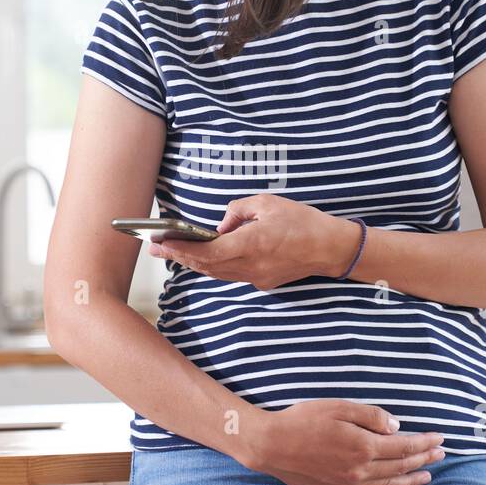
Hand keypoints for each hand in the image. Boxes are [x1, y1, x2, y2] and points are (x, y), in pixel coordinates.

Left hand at [148, 193, 360, 288]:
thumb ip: (238, 210)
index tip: (160, 242)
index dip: (180, 249)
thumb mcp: (268, 203)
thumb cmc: (303, 222)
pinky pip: (230, 274)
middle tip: (154, 247)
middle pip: (206, 265)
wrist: (331, 248)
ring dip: (193, 263)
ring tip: (171, 252)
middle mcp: (251, 266)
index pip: (207, 252)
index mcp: (252, 244)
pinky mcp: (262, 281)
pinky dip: (212, 266)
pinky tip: (201, 257)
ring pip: (216, 273)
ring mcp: (256, 277)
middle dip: (178, 256)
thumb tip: (221, 224)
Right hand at [241, 401, 446, 484]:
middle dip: (423, 460)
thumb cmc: (303, 420)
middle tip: (441, 455)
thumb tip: (397, 427)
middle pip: (400, 467)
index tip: (440, 438)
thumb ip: (370, 416)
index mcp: (362, 446)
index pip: (404, 447)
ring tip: (427, 477)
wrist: (270, 445)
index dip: (424, 443)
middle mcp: (359, 471)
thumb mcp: (338, 407)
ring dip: (410, 482)